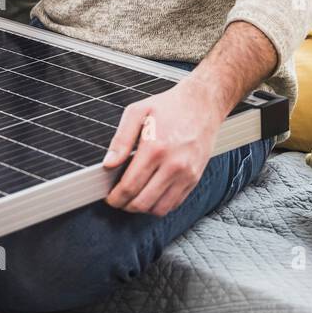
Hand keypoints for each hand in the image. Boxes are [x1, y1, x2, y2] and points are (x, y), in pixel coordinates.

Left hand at [102, 72, 227, 216]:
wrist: (202, 104)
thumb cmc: (170, 106)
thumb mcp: (138, 112)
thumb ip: (121, 139)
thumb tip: (109, 164)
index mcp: (155, 148)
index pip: (130, 186)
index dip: (115, 197)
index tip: (109, 197)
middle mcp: (173, 164)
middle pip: (142, 202)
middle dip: (125, 205)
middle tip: (118, 199)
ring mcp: (186, 174)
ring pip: (159, 208)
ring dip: (142, 208)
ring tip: (134, 198)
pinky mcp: (195, 178)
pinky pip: (174, 203)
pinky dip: (160, 205)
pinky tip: (151, 193)